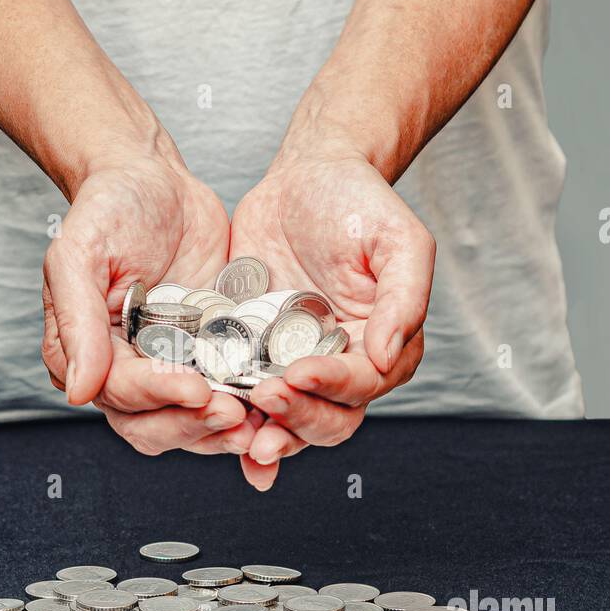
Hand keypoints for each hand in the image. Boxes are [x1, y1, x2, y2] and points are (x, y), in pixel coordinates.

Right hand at [42, 155, 257, 456]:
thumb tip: (78, 392)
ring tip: (261, 421)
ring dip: (224, 429)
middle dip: (194, 425)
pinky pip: (229, 390)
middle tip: (234, 413)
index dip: (157, 396)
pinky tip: (278, 398)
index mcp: (89, 354)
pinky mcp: (211, 354)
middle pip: (154, 425)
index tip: (194, 389)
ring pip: (194, 421)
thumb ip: (77, 324)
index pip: (121, 394)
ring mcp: (172, 366)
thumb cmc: (108, 208)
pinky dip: (250, 402)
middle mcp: (128, 370)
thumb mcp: (79, 255)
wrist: (155, 179)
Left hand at [228, 153, 434, 487]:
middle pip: (326, 420)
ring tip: (233, 426)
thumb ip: (403, 298)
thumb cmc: (360, 203)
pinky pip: (241, 394)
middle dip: (296, 418)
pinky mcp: (252, 354)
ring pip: (284, 421)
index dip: (331, 386)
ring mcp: (293, 364)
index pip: (361, 386)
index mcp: (383, 348)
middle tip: (264, 395)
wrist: (306, 177)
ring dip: (262, 434)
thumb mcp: (398, 239)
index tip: (300, 372)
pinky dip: (228, 416)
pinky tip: (206, 420)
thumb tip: (386, 356)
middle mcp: (340, 367)